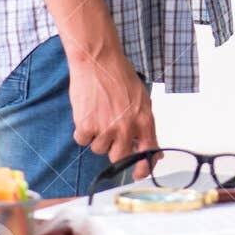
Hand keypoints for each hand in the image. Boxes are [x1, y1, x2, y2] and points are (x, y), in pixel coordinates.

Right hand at [68, 47, 158, 175]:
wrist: (98, 60)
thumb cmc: (119, 75)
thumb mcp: (142, 99)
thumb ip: (146, 126)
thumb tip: (153, 151)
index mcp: (144, 120)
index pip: (148, 154)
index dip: (142, 168)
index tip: (137, 173)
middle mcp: (126, 127)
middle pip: (119, 157)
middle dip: (114, 149)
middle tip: (110, 133)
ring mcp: (106, 128)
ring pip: (99, 149)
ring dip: (97, 137)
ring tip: (98, 115)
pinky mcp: (86, 125)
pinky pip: (82, 140)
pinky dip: (82, 130)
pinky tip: (87, 113)